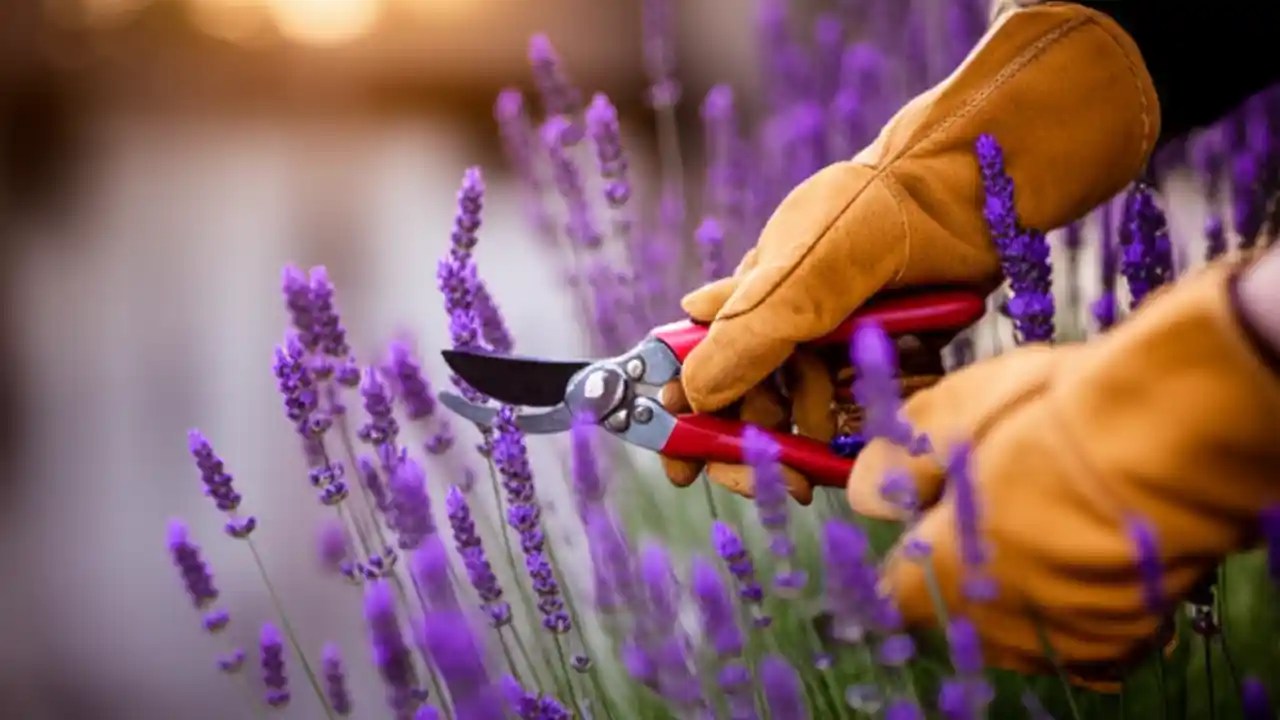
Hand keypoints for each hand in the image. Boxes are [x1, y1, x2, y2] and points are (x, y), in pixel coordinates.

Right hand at [661, 2, 1157, 500]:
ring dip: (818, 437)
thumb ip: (747, 336)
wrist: (968, 189)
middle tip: (787, 482)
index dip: (685, 422)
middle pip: (749, 408)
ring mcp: (832, 342)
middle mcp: (781, 325)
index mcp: (743, 302)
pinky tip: (884, 415)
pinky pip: (863, 406)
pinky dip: (870, 418)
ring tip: (839, 441)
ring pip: (806, 416)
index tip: (684, 469)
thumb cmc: (874, 216)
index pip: (695, 370)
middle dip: (759, 448)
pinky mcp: (882, 355)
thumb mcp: (801, 274)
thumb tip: (690, 397)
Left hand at [849, 260, 1279, 685]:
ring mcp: (1065, 639)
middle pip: (957, 610)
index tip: (926, 514)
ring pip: (1020, 624)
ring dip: (1018, 585)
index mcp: (940, 577)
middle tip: (993, 504)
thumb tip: (867, 490)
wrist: (1177, 433)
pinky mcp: (1126, 637)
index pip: (897, 590)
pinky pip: (1083, 631)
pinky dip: (1076, 598)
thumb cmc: (1053, 418)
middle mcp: (996, 625)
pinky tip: (1086, 550)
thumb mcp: (952, 413)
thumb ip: (899, 462)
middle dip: (962, 565)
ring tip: (1044, 519)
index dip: (910, 547)